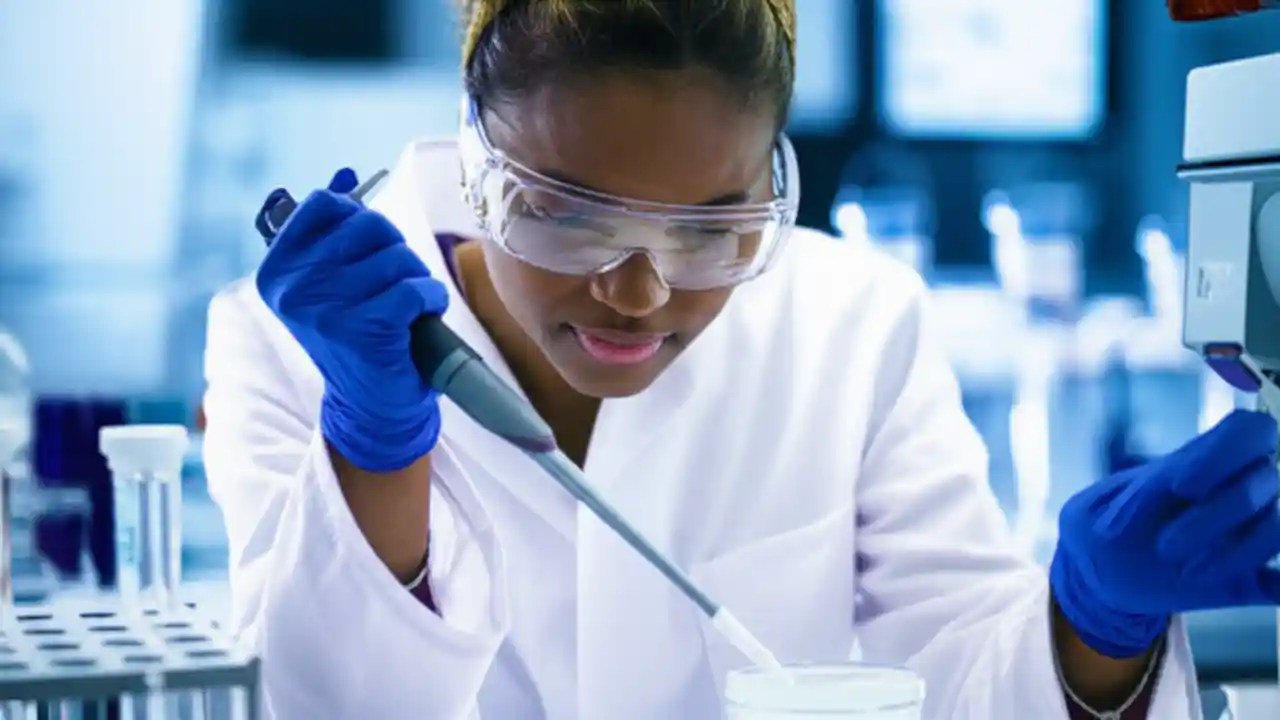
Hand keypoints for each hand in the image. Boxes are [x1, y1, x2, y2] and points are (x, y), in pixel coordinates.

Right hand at [256, 168, 448, 471]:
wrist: (371, 407)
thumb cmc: (359, 336)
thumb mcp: (333, 281)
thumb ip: (334, 230)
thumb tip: (345, 174)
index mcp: (277, 270)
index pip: (326, 204)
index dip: (361, 221)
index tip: (367, 254)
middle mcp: (293, 288)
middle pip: (369, 225)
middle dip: (395, 252)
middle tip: (392, 288)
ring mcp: (326, 308)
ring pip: (398, 257)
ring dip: (415, 279)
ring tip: (404, 309)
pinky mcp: (364, 328)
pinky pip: (416, 288)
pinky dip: (430, 300)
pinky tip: (419, 320)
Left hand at [1051, 409, 1279, 657]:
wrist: (1105, 572)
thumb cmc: (1102, 525)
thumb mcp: (1095, 513)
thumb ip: (1128, 503)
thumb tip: (1152, 504)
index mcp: (1201, 460)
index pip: (1249, 431)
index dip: (1225, 453)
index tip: (1180, 486)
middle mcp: (1238, 488)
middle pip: (1265, 480)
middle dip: (1216, 514)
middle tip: (1165, 545)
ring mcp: (1250, 531)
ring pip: (1278, 525)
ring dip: (1241, 552)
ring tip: (1188, 573)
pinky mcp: (1253, 577)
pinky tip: (1273, 587)